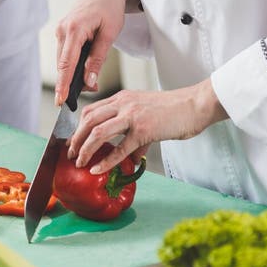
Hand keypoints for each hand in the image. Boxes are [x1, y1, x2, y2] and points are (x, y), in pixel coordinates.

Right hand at [54, 0, 135, 105]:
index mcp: (74, 29)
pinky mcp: (63, 31)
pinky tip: (84, 69)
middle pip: (63, 64)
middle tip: (88, 93)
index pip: (66, 64)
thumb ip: (97, 59)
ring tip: (90, 82)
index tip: (61, 101)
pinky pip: (66, 52)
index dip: (63, 85)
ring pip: (64, 60)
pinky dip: (73, 63)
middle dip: (72, 82)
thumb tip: (89, 81)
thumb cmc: (110, 8)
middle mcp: (63, 29)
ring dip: (73, 73)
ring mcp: (61, 30)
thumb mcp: (109, 34)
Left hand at [67, 78, 228, 171]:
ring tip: (80, 162)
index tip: (73, 140)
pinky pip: (120, 148)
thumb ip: (135, 132)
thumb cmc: (174, 109)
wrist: (194, 105)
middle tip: (71, 153)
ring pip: (98, 132)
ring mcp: (132, 116)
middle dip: (76, 138)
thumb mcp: (147, 113)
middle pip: (89, 120)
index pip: (91, 109)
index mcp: (122, 98)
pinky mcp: (143, 130)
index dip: (78, 126)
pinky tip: (97, 169)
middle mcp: (123, 104)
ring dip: (85, 148)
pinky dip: (106, 161)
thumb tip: (131, 155)